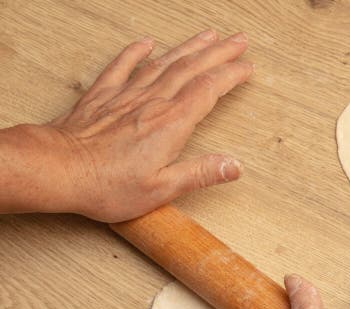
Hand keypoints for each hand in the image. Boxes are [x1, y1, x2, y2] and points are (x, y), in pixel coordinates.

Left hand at [42, 30, 252, 220]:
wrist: (59, 169)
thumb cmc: (106, 184)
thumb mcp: (162, 189)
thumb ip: (200, 174)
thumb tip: (235, 166)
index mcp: (170, 124)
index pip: (209, 91)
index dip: (231, 75)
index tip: (247, 67)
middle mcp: (151, 103)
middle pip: (191, 69)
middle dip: (218, 53)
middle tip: (238, 41)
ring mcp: (126, 96)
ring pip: (164, 63)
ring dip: (188, 48)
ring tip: (207, 36)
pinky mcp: (102, 96)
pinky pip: (122, 66)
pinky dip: (136, 51)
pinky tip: (146, 43)